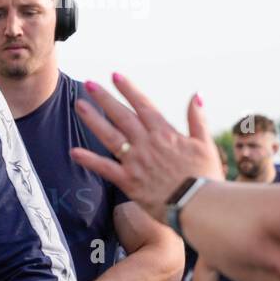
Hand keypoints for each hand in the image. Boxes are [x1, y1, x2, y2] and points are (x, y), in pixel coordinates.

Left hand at [71, 74, 222, 221]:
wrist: (199, 204)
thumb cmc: (205, 176)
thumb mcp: (206, 144)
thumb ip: (198, 118)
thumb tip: (195, 95)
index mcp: (165, 133)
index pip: (143, 105)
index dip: (128, 90)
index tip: (115, 76)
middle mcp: (146, 143)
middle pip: (122, 116)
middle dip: (105, 98)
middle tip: (89, 84)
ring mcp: (135, 161)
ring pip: (110, 135)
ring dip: (93, 119)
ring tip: (79, 105)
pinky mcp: (128, 181)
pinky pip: (105, 168)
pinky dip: (89, 160)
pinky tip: (73, 151)